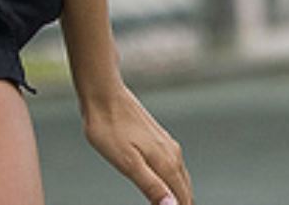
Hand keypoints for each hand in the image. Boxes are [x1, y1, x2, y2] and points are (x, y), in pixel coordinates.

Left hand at [82, 84, 191, 204]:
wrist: (103, 94)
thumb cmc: (109, 128)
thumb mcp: (127, 162)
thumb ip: (151, 185)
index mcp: (167, 163)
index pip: (182, 197)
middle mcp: (172, 153)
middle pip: (185, 188)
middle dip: (183, 203)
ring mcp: (165, 143)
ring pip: (180, 176)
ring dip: (180, 193)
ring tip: (175, 203)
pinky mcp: (157, 136)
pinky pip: (172, 164)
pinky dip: (173, 179)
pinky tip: (165, 180)